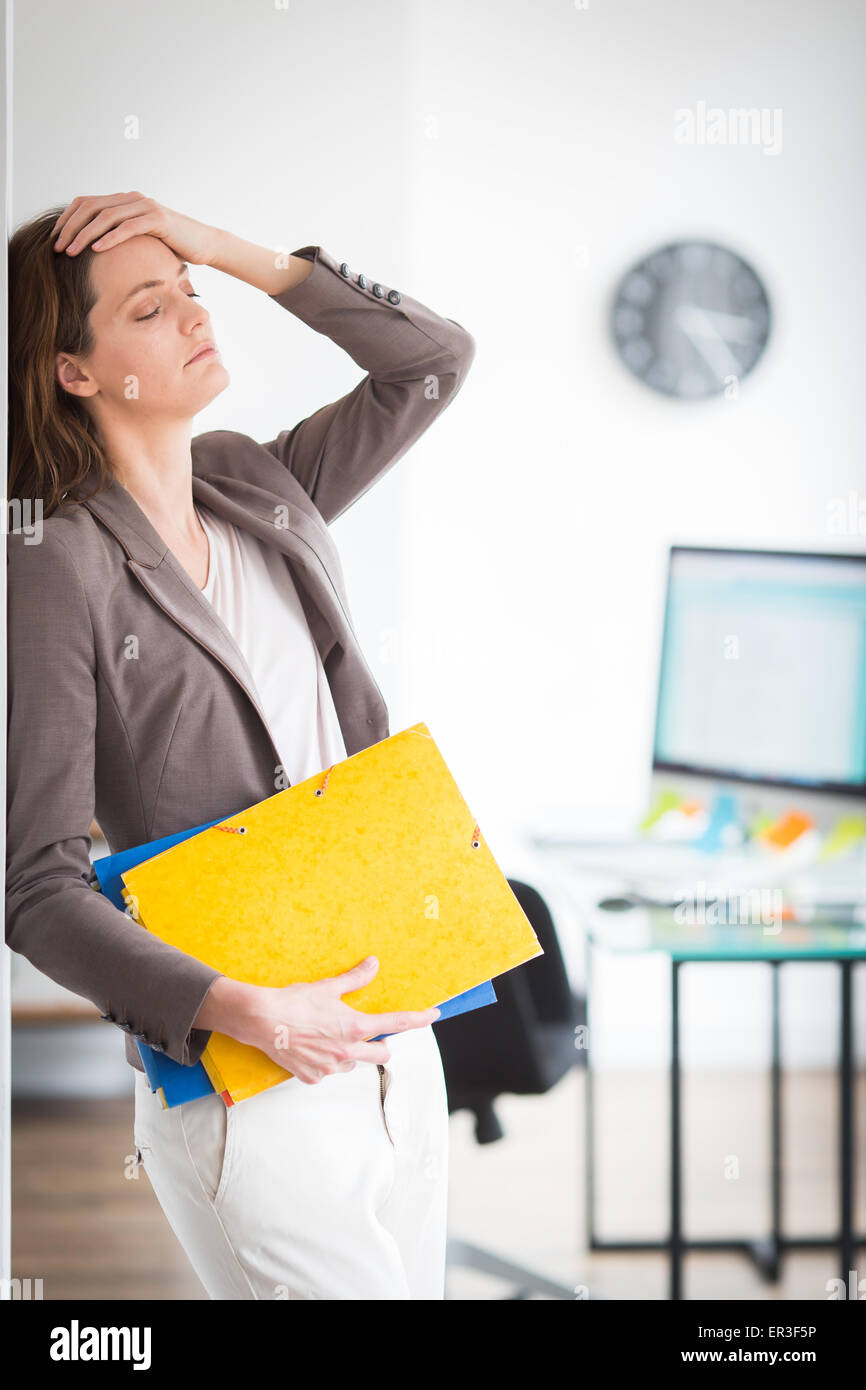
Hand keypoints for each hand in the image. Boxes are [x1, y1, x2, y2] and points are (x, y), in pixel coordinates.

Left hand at [51, 191, 222, 265]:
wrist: (204, 244)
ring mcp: (145, 207)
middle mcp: (132, 199)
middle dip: (70, 228)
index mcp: (125, 201)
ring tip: (72, 251)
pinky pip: (128, 227)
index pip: (87, 203)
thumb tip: (95, 248)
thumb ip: (121, 235)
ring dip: (85, 235)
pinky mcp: (158, 220)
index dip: (67, 219)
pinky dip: (110, 238)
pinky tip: (96, 250)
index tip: (55, 239)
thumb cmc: (172, 245)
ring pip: (106, 217)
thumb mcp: (141, 238)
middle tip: (57, 247)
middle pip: (91, 208)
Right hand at [232, 955, 441, 1084]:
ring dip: (351, 1054)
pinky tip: (312, 1048)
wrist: (261, 1020)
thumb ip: (355, 979)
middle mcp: (347, 1051)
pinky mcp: (312, 1077)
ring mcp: (330, 1067)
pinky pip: (328, 1072)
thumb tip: (374, 964)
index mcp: (355, 1027)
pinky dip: (325, 1062)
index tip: (433, 1015)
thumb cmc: (294, 1001)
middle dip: (381, 1045)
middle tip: (370, 1034)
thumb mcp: (328, 987)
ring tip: (330, 1038)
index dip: (419, 1019)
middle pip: (382, 1055)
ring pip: (353, 1064)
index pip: (397, 1023)